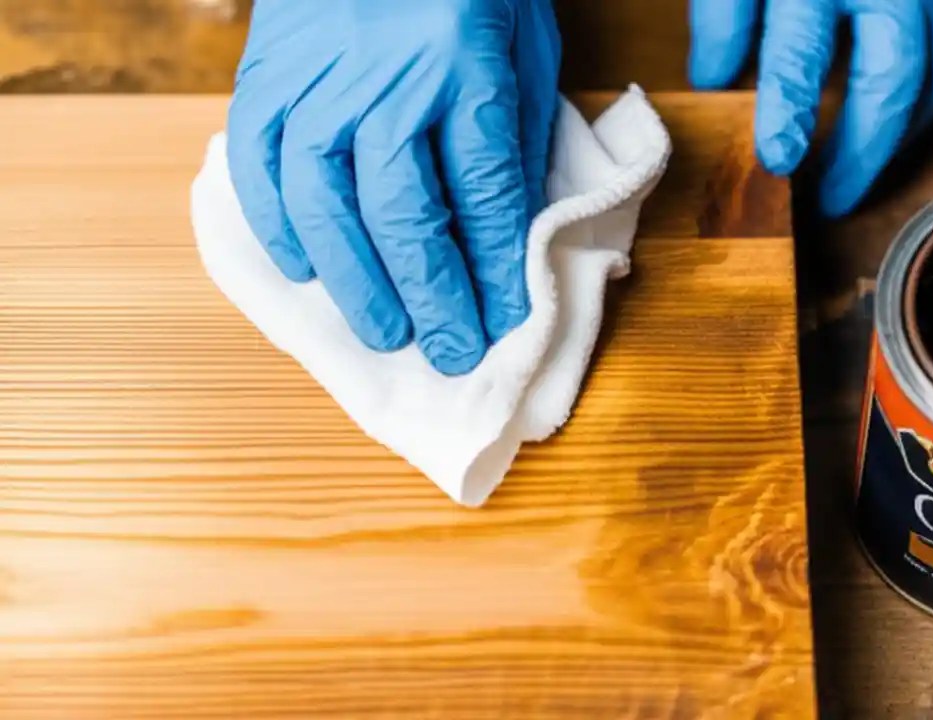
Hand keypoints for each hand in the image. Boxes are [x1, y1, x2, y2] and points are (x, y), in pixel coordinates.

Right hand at [228, 0, 560, 374]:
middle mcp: (386, 77)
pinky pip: (258, 164)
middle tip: (451, 353)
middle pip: (404, 210)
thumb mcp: (525, 43)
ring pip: (324, 200)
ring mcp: (315, 77)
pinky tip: (304, 269)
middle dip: (432, 295)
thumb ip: (517, 131)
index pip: (484, 191)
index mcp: (465, 63)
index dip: (495, 268)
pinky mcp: (263, 74)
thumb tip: (511, 231)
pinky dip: (277, 225)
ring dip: (355, 279)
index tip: (505, 321)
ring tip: (386, 333)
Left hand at [689, 0, 932, 216]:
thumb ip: (727, 5)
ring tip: (863, 169)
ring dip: (903, 132)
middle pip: (890, 82)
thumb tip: (716, 78)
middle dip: (861, 152)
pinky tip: (910, 113)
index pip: (801, 51)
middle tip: (831, 199)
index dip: (787, 110)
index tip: (776, 159)